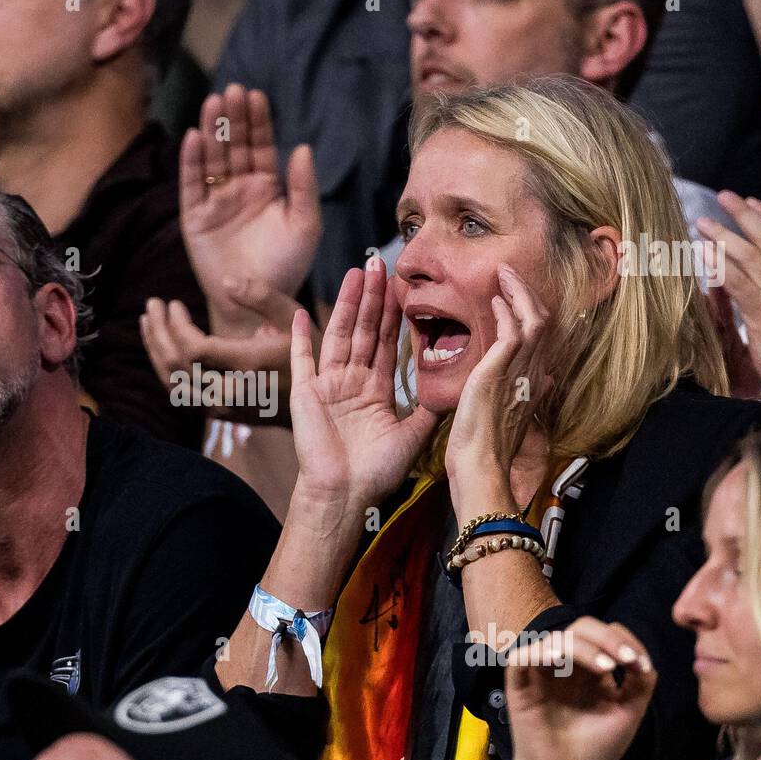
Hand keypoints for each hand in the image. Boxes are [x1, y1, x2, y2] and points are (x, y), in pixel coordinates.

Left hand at [140, 281, 311, 425]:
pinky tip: (160, 347)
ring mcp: (222, 408)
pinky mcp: (217, 414)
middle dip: (158, 333)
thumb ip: (260, 296)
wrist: (316, 403)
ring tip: (147, 322)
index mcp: (249, 366)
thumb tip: (224, 282)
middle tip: (152, 304)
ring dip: (155, 351)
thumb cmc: (307, 352)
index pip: (194, 350)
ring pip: (173, 383)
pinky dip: (165, 369)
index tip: (172, 303)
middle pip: (177, 366)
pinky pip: (181, 394)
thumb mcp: (293, 316)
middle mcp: (231, 392)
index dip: (176, 327)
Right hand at [181, 84, 319, 334]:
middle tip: (233, 90)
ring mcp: (216, 201)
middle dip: (233, 118)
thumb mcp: (305, 226)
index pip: (260, 145)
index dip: (257, 121)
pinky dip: (192, 162)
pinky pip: (192, 185)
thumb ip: (304, 188)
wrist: (257, 301)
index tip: (255, 96)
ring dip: (211, 130)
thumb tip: (301, 148)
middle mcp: (239, 188)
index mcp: (267, 187)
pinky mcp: (195, 217)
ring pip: (212, 158)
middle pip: (234, 144)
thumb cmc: (287, 267)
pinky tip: (194, 138)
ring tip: (212, 103)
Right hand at [288, 256, 439, 506]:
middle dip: (372, 298)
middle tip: (379, 264)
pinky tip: (301, 312)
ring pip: (339, 335)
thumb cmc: (377, 472)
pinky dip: (299, 337)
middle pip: (365, 331)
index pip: (388, 343)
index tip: (402, 287)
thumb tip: (461, 384)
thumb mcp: (415, 434)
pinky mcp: (305, 393)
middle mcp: (353, 382)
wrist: (344, 495)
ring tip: (354, 273)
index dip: (395, 315)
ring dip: (346, 304)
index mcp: (377, 391)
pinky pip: (301, 360)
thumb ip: (432, 406)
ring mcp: (328, 385)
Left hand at [445, 264, 552, 501]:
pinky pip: (512, 330)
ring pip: (533, 319)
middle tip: (510, 274)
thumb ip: (526, 396)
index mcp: (534, 385)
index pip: (542, 339)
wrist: (481, 468)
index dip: (532, 313)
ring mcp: (521, 372)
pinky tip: (496, 299)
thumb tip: (545, 383)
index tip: (517, 296)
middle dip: (528, 294)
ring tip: (504, 274)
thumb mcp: (511, 418)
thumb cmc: (488, 451)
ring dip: (519, 293)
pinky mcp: (501, 371)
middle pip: (543, 322)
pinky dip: (507, 310)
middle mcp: (534, 375)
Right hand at [503, 617, 655, 759]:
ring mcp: (542, 672)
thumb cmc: (593, 748)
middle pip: (581, 628)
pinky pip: (521, 656)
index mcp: (590, 669)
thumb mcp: (626, 715)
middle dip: (607, 638)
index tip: (640, 664)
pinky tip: (558, 659)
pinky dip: (539, 652)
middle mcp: (566, 666)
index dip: (623, 640)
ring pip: (556, 639)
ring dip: (584, 647)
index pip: (604, 635)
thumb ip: (639, 685)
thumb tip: (642, 659)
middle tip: (627, 659)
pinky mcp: (519, 683)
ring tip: (607, 668)